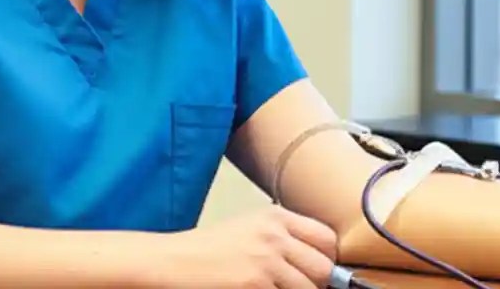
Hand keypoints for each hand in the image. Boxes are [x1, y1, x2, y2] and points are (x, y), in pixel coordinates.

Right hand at [157, 205, 337, 287]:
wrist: (173, 261)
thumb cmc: (208, 248)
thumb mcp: (251, 227)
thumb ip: (283, 237)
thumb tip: (319, 261)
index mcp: (276, 217)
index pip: (327, 238)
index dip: (327, 259)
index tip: (318, 270)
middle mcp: (275, 235)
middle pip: (323, 267)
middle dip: (316, 283)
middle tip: (299, 286)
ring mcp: (265, 261)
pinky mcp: (254, 284)